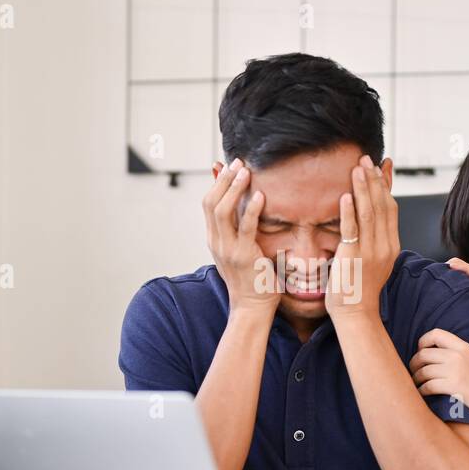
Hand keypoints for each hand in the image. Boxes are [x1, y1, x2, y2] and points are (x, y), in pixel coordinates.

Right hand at [203, 160, 276, 317]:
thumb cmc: (252, 279)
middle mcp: (216, 242)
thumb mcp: (241, 250)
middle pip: (211, 202)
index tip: (230, 166)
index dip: (217, 183)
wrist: (251, 307)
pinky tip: (260, 195)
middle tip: (238, 162)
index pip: (208, 204)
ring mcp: (227, 248)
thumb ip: (240, 229)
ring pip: (222, 210)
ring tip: (246, 171)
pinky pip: (245, 227)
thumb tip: (247, 207)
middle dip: (224, 180)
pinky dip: (252, 209)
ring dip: (234, 188)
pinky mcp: (242, 255)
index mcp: (214, 239)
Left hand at [326, 156, 399, 322]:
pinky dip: (349, 212)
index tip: (381, 164)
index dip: (386, 184)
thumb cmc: (360, 288)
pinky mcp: (353, 258)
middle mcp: (384, 246)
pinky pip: (352, 231)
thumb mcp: (375, 260)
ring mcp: (370, 252)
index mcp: (391, 245)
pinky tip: (346, 196)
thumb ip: (376, 238)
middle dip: (374, 180)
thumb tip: (372, 219)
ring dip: (363, 189)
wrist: (357, 314)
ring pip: (369, 213)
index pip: (391, 207)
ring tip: (357, 168)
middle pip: (382, 205)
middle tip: (365, 158)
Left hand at [409, 328, 468, 420]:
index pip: (436, 334)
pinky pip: (428, 386)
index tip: (421, 350)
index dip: (423, 341)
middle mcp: (457, 356)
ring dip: (416, 378)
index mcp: (464, 347)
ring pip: (423, 371)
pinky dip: (422, 390)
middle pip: (424, 354)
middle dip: (414, 363)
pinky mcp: (453, 387)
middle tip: (414, 371)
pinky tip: (422, 394)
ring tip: (416, 384)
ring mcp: (455, 371)